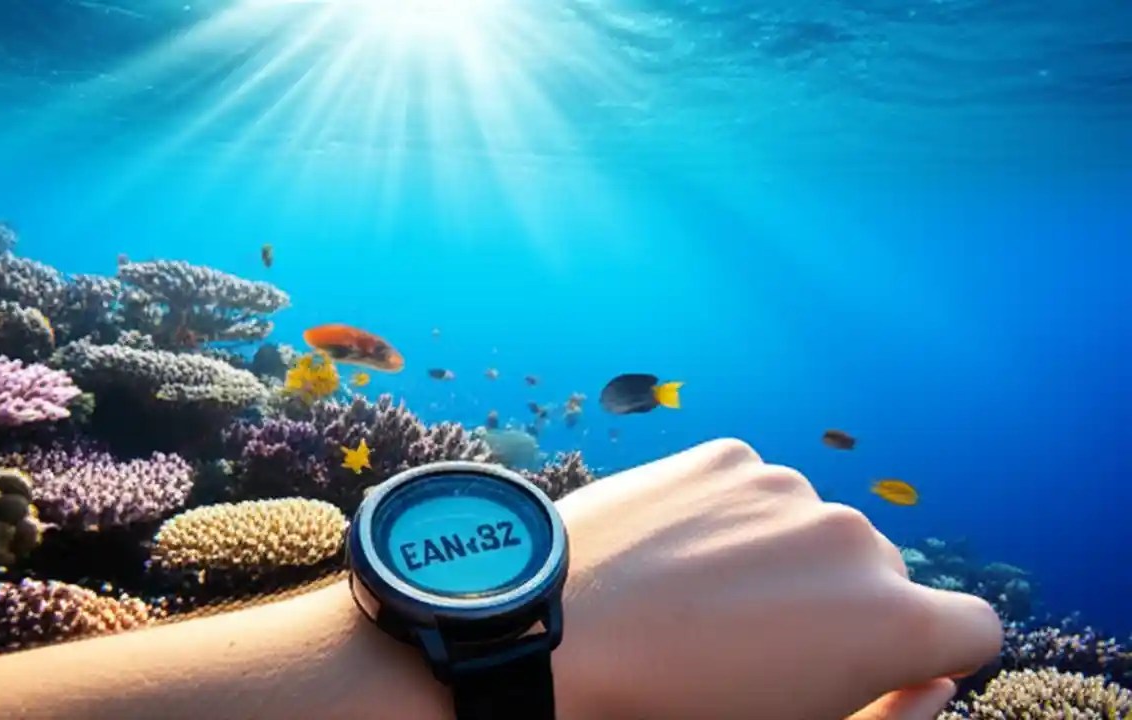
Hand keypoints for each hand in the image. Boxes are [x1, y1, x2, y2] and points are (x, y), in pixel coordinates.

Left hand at [551, 439, 1001, 719]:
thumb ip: (894, 715)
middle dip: (846, 609)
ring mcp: (786, 485)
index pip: (972, 629)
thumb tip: (931, 674)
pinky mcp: (727, 455)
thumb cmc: (672, 714)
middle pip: (886, 575)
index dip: (928, 658)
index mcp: (892, 620)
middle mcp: (853, 536)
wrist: (548, 641)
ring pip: (816, 529)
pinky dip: (735, 520)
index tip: (870, 672)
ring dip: (786, 561)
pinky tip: (676, 558)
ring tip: (703, 602)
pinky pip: (757, 491)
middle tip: (758, 649)